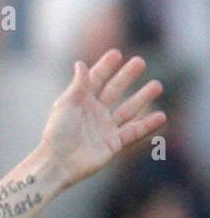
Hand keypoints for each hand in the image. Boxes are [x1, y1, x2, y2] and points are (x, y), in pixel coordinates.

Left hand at [37, 49, 166, 188]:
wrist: (58, 164)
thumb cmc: (57, 134)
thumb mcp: (66, 105)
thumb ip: (78, 84)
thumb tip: (80, 63)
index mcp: (80, 102)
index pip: (95, 80)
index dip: (105, 67)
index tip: (116, 53)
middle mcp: (93, 114)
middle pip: (114, 91)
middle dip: (126, 77)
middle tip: (140, 62)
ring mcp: (104, 128)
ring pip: (127, 110)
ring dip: (142, 98)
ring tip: (157, 85)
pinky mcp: (112, 144)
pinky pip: (133, 132)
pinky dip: (147, 125)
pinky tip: (161, 116)